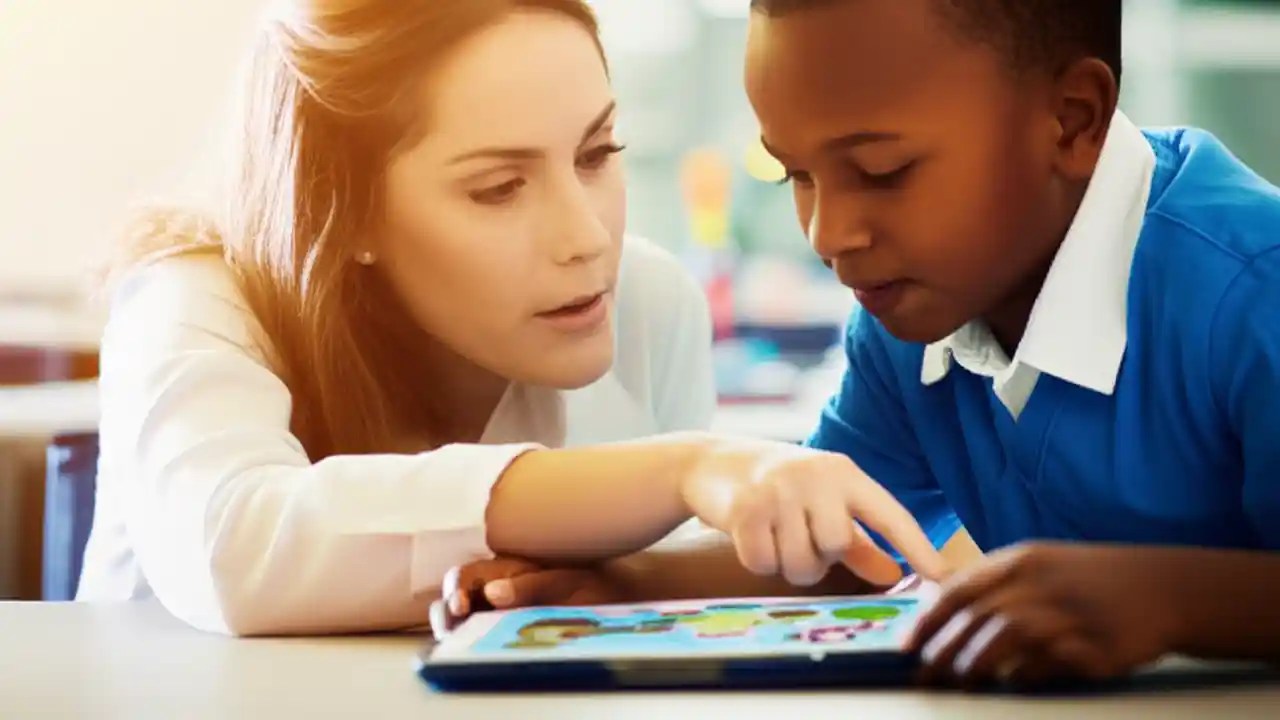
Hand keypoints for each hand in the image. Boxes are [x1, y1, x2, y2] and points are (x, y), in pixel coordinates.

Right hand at [429, 556, 629, 639]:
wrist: (620, 596)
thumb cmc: (594, 583)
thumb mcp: (566, 580)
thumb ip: (530, 585)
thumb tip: (492, 593)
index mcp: (507, 566)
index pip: (467, 575)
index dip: (456, 588)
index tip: (461, 605)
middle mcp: (497, 587)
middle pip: (455, 596)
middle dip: (446, 611)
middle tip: (453, 626)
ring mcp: (500, 609)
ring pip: (463, 618)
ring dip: (454, 628)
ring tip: (457, 639)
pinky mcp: (506, 629)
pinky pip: (481, 634)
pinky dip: (471, 640)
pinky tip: (473, 647)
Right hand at [680, 440, 948, 588]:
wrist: (711, 461)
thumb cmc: (779, 488)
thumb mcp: (823, 505)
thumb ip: (860, 542)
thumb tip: (894, 575)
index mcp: (844, 473)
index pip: (891, 515)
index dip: (918, 548)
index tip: (943, 579)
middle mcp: (815, 476)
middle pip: (836, 547)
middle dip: (817, 558)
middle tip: (798, 538)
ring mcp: (778, 489)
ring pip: (800, 563)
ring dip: (785, 563)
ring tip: (774, 535)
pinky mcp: (744, 508)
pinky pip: (762, 563)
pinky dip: (756, 561)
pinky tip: (748, 535)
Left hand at [908, 542, 1182, 688]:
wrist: (1164, 588)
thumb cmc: (1090, 580)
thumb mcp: (1039, 566)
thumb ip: (992, 583)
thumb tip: (936, 606)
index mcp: (1021, 560)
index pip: (959, 589)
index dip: (927, 621)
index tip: (907, 647)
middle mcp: (1040, 584)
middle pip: (975, 618)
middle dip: (942, 651)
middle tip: (925, 676)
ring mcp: (1068, 615)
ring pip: (1003, 639)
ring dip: (975, 665)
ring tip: (961, 682)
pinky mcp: (1093, 648)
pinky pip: (1043, 666)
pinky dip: (1019, 677)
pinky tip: (1010, 684)